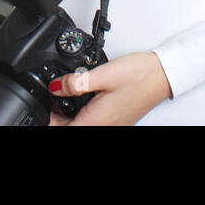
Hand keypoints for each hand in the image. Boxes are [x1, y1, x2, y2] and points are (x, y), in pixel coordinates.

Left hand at [48, 51, 172, 125]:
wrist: (163, 75)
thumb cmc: (139, 75)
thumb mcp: (103, 74)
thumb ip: (76, 83)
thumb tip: (55, 87)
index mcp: (98, 121)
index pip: (64, 130)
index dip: (49, 121)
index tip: (41, 109)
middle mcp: (105, 126)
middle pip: (72, 129)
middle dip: (57, 117)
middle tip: (51, 96)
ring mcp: (113, 124)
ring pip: (82, 125)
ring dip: (68, 115)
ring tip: (62, 94)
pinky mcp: (118, 119)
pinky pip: (94, 121)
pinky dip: (81, 112)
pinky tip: (80, 96)